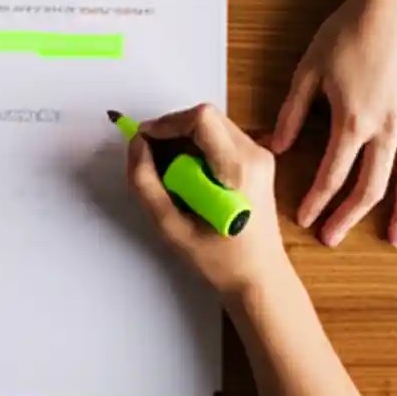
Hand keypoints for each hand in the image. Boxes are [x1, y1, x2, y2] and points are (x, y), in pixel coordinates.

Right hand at [126, 103, 285, 295]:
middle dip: (171, 132)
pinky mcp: (256, 160)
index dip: (165, 124)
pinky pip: (218, 138)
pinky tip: (189, 179)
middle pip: (204, 117)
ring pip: (210, 125)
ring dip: (182, 141)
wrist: (260, 277)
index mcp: (239, 170)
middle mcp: (255, 154)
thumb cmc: (222, 260)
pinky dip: (196, 149)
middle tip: (153, 162)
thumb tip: (136, 145)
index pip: (201, 119)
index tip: (143, 142)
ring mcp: (259, 155)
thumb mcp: (171, 227)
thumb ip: (146, 183)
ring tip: (171, 177)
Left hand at [272, 0, 396, 247]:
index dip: (317, 201)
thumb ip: (292, 112)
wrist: (390, 5)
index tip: (306, 220)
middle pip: (369, 186)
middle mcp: (386, 130)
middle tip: (334, 238)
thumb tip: (273, 145)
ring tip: (394, 238)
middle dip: (349, 217)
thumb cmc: (346, 33)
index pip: (331, 175)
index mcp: (351, 122)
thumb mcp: (308, 72)